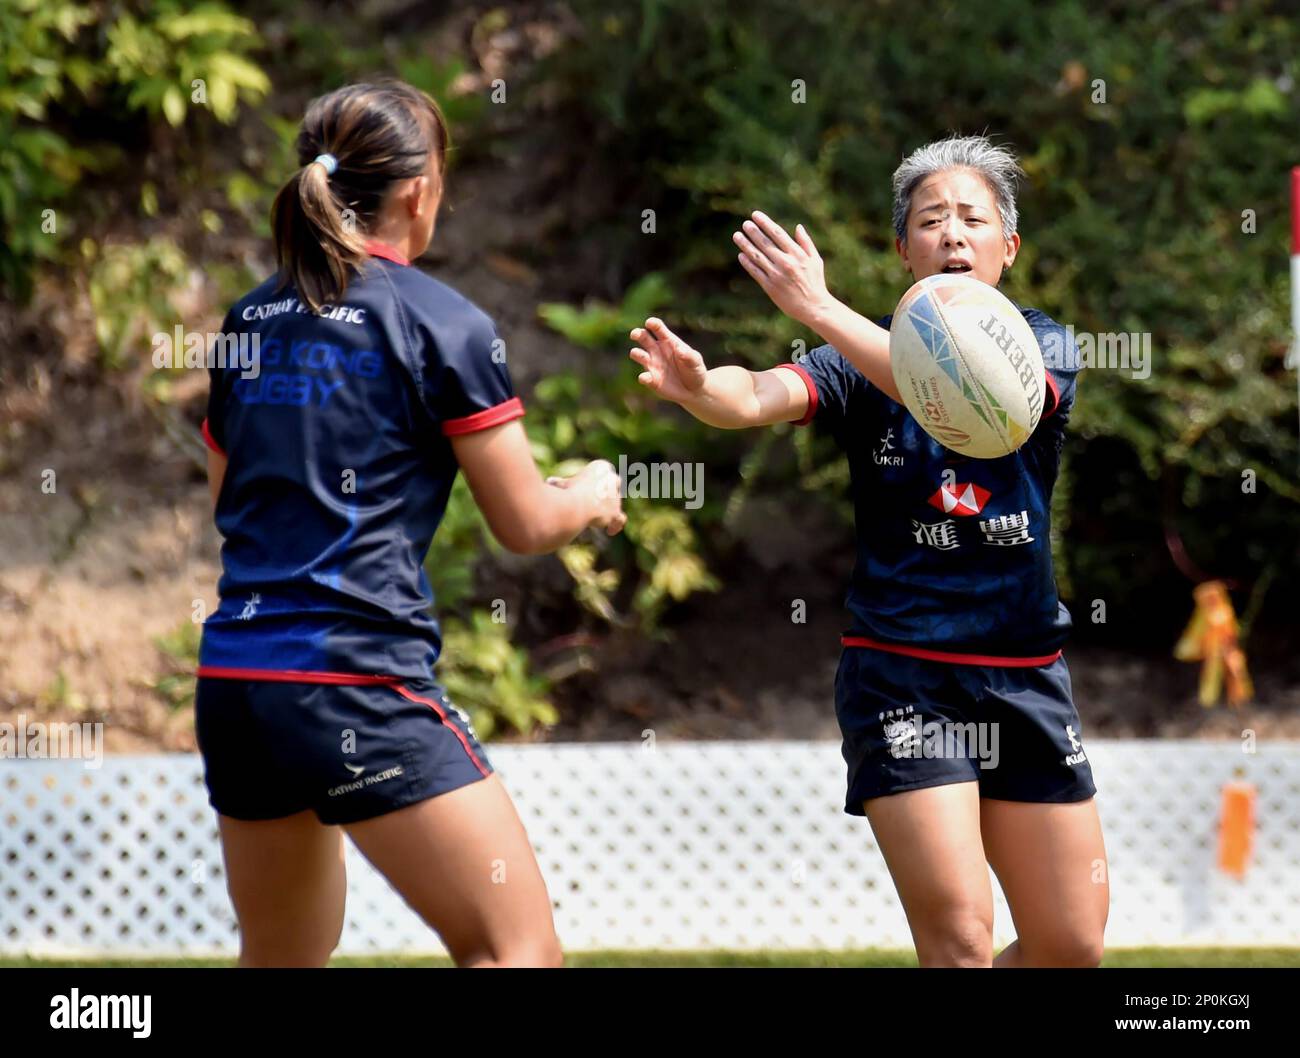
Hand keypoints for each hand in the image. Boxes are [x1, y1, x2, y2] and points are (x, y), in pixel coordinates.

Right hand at [547, 459, 625, 535]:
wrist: (577, 505)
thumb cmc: (567, 491)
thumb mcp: (562, 484)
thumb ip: (560, 483)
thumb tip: (550, 481)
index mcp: (602, 467)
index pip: (604, 472)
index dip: (597, 481)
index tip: (586, 487)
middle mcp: (613, 479)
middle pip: (612, 485)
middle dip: (604, 492)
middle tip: (596, 500)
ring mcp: (616, 496)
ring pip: (616, 502)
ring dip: (608, 508)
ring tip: (598, 515)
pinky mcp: (615, 512)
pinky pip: (620, 519)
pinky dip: (615, 525)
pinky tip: (610, 531)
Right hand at [628, 317, 707, 404]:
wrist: (694, 390)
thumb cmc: (695, 370)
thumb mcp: (696, 362)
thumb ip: (689, 356)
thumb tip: (680, 350)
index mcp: (668, 341)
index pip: (658, 328)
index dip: (652, 323)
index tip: (650, 323)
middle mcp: (657, 350)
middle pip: (643, 337)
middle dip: (638, 333)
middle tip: (635, 334)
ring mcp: (652, 364)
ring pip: (638, 354)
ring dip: (636, 353)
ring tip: (640, 355)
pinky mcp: (651, 380)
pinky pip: (644, 377)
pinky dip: (643, 377)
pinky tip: (646, 378)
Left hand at [732, 211, 832, 325]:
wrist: (813, 307)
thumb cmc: (816, 282)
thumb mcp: (816, 260)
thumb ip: (806, 243)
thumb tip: (798, 227)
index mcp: (797, 254)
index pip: (777, 234)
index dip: (765, 223)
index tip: (756, 215)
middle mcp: (785, 262)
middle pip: (765, 243)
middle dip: (753, 231)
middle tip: (745, 223)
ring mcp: (776, 275)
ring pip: (757, 256)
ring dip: (745, 245)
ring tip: (737, 235)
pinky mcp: (770, 287)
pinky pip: (756, 272)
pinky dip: (748, 263)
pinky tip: (741, 255)